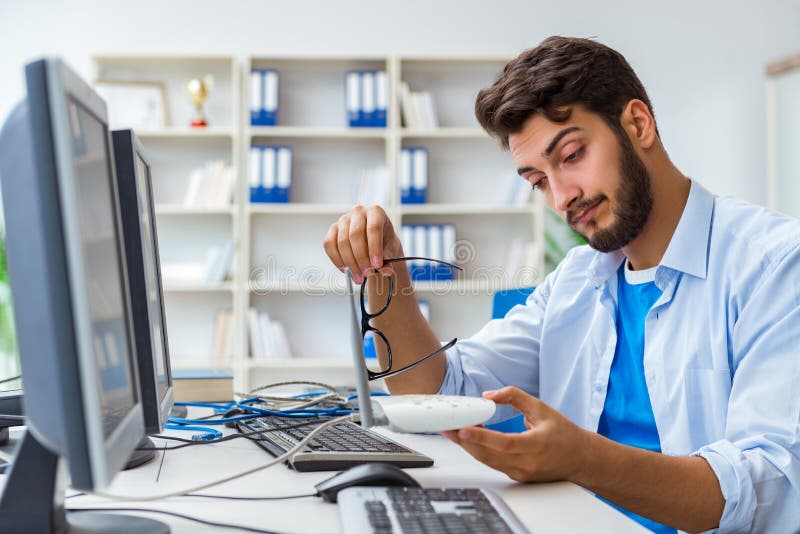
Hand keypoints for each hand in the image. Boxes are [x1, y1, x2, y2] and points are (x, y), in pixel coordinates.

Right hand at [323, 205, 401, 283]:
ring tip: (359, 277)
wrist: (376, 243)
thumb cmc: (384, 243)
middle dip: (361, 258)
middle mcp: (358, 212)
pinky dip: (336, 260)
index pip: (373, 228)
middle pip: (355, 235)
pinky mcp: (333, 229)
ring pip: (342, 242)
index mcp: (376, 212)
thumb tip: (386, 270)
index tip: (377, 265)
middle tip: (367, 274)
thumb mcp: (390, 250)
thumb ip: (388, 260)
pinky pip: (329, 245)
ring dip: (350, 263)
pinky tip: (346, 270)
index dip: (374, 248)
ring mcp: (343, 219)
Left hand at [442, 386, 588, 482]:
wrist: (580, 459)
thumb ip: (515, 397)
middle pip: (489, 455)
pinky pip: (493, 463)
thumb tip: (489, 395)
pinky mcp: (516, 476)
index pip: (504, 443)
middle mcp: (527, 463)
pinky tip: (470, 439)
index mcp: (536, 445)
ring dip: (468, 446)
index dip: (482, 438)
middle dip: (464, 441)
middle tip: (448, 426)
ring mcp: (521, 472)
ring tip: (453, 431)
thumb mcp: (541, 408)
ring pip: (487, 461)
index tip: (465, 429)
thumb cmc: (564, 433)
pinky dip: (479, 451)